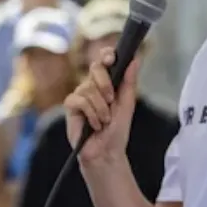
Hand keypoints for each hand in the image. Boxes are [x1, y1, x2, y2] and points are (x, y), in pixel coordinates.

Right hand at [64, 49, 139, 163]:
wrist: (107, 151)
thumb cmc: (117, 130)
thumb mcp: (127, 104)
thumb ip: (129, 82)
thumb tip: (135, 59)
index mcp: (107, 82)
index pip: (104, 60)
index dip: (106, 55)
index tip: (111, 59)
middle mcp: (92, 85)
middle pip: (95, 68)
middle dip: (106, 83)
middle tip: (111, 100)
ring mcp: (80, 95)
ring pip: (88, 87)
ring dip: (101, 107)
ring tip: (105, 121)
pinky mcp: (71, 106)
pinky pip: (80, 100)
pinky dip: (91, 113)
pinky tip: (94, 124)